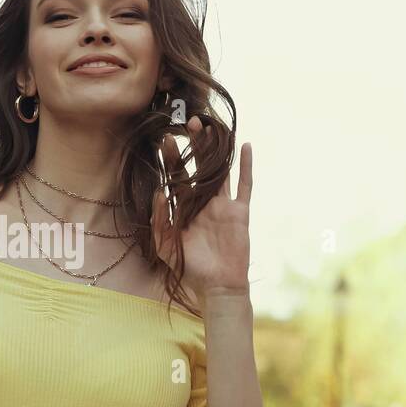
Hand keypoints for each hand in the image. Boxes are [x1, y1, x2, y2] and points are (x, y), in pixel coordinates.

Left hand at [151, 115, 253, 298]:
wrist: (216, 285)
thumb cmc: (190, 267)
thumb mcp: (165, 245)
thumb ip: (159, 220)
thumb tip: (159, 191)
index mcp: (185, 208)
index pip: (178, 177)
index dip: (173, 158)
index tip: (165, 139)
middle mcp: (204, 202)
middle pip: (200, 167)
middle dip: (195, 145)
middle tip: (190, 121)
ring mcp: (223, 205)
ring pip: (221, 170)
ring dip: (217, 149)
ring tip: (212, 126)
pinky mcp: (240, 212)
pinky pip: (245, 185)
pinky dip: (246, 166)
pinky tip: (245, 146)